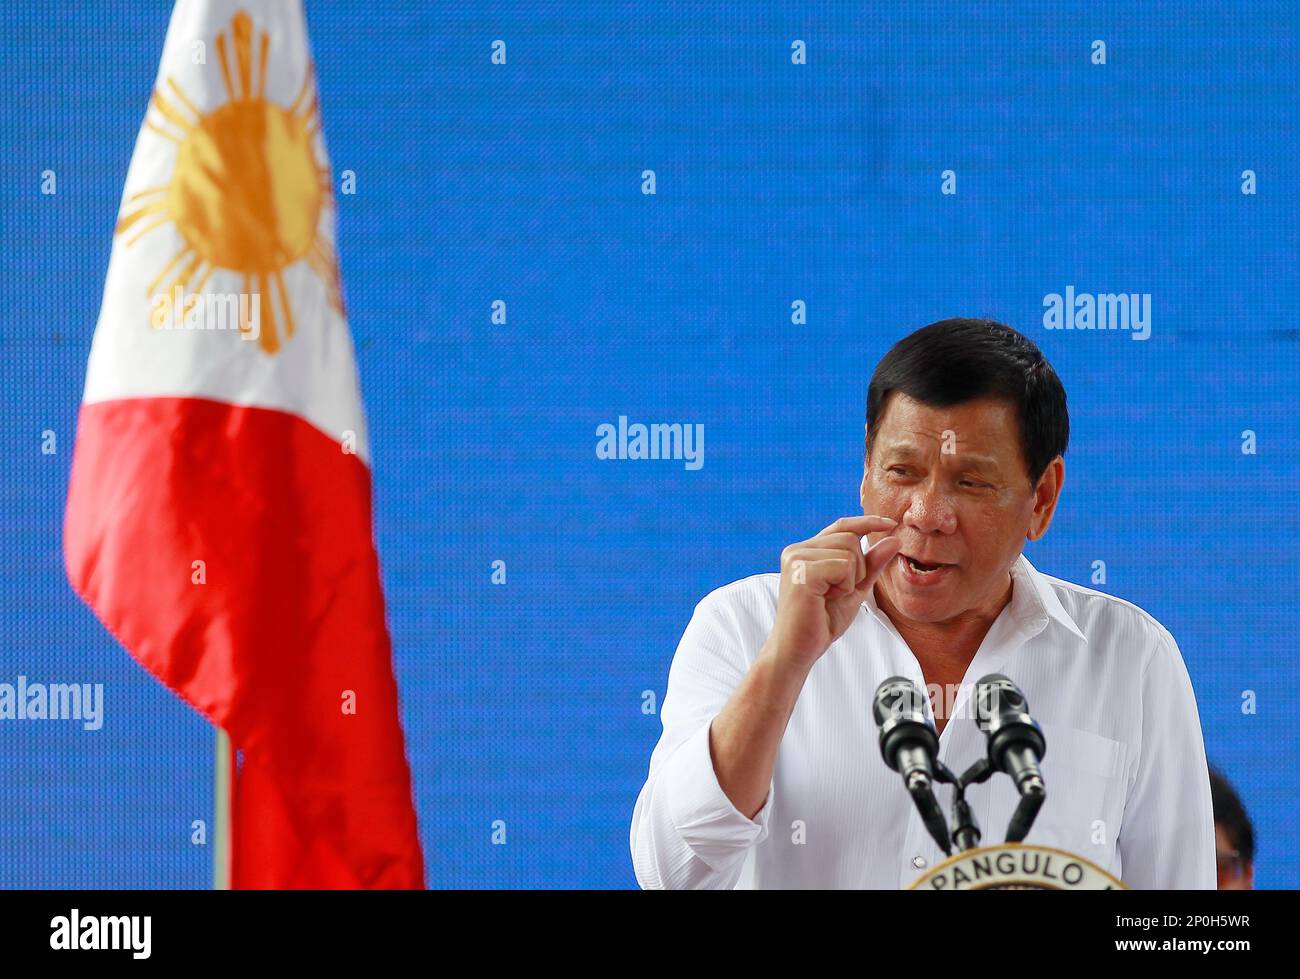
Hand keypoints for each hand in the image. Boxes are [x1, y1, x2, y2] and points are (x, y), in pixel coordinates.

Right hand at [767, 515, 900, 671]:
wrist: (797, 649)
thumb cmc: (821, 621)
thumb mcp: (853, 589)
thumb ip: (871, 564)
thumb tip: (894, 539)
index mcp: (806, 550)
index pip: (842, 526)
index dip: (867, 522)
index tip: (890, 523)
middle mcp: (797, 549)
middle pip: (850, 538)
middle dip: (857, 568)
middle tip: (838, 592)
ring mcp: (797, 558)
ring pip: (849, 551)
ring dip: (850, 579)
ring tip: (830, 596)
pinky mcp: (801, 572)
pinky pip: (843, 566)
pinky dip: (844, 586)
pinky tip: (826, 599)